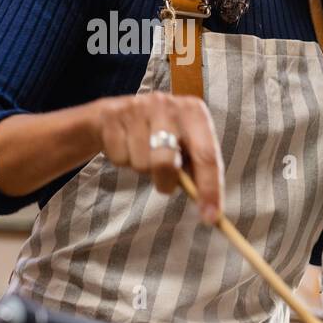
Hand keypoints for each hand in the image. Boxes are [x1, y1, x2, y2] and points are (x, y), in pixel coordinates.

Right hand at [93, 92, 224, 222]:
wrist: (112, 116)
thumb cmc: (156, 136)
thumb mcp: (181, 145)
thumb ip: (196, 170)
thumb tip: (210, 207)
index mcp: (193, 111)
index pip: (207, 156)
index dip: (210, 189)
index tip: (210, 218)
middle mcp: (168, 104)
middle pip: (167, 162)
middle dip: (164, 182)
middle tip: (164, 184)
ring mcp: (138, 107)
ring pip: (141, 163)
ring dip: (141, 168)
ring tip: (141, 153)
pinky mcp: (112, 116)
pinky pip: (120, 158)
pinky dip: (123, 160)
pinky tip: (125, 145)